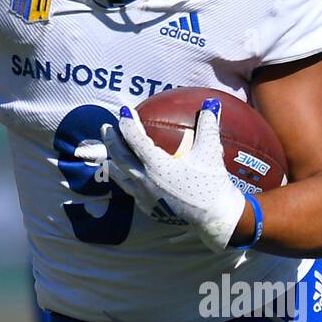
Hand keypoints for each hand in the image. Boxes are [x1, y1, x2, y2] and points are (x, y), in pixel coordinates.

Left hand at [100, 100, 244, 252]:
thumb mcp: (210, 152)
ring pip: (120, 177)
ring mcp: (145, 197)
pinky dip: (125, 180)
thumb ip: (208, 125)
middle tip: (107, 128)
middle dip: (111, 140)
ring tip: (107, 156)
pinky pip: (131, 191)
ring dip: (112, 163)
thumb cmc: (213, 184)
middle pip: (120, 157)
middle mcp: (146, 182)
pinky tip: (127, 177)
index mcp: (158, 166)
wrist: (215, 218)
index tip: (123, 111)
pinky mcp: (148, 208)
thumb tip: (211, 104)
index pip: (135, 139)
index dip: (127, 123)